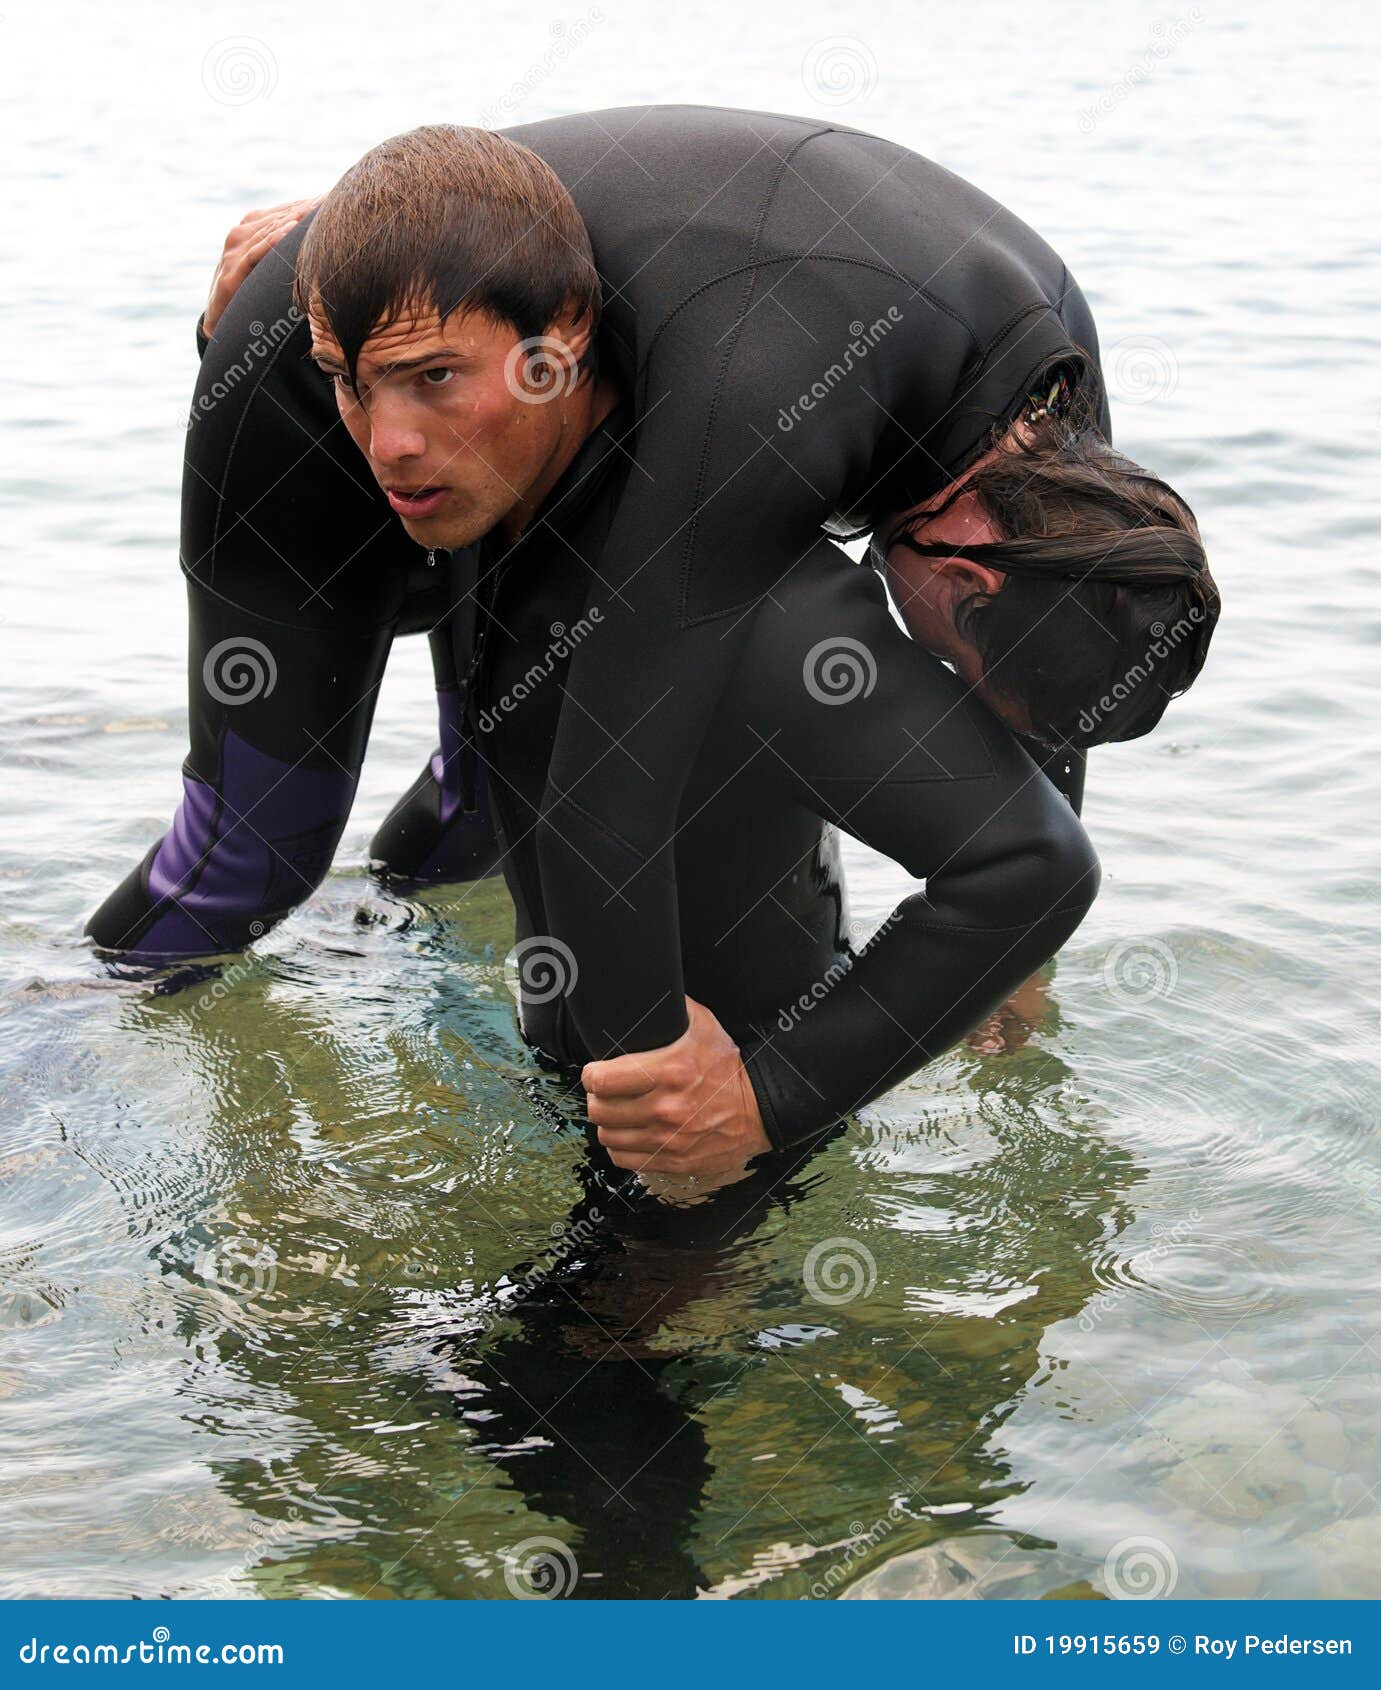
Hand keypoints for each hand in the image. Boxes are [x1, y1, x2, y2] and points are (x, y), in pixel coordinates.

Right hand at [203, 197, 320, 337]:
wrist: (219, 325)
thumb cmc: (250, 293)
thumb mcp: (267, 268)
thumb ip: (285, 251)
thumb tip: (321, 244)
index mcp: (249, 230)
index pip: (282, 213)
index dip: (306, 204)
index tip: (332, 196)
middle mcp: (239, 236)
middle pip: (277, 218)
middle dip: (305, 208)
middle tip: (331, 197)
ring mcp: (233, 253)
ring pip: (267, 231)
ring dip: (293, 218)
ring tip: (316, 207)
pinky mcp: (230, 275)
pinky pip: (254, 255)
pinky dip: (271, 242)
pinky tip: (289, 230)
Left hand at [582, 996, 770, 1177]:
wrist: (760, 1108)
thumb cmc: (728, 1067)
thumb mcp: (703, 1025)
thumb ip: (671, 1007)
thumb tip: (645, 986)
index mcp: (669, 1072)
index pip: (602, 1080)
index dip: (590, 1074)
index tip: (594, 1071)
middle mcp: (666, 1109)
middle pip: (599, 1110)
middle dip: (596, 1097)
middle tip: (605, 1091)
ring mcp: (668, 1139)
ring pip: (607, 1136)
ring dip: (608, 1123)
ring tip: (617, 1111)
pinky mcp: (672, 1160)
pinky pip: (625, 1159)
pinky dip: (621, 1146)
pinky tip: (630, 1131)